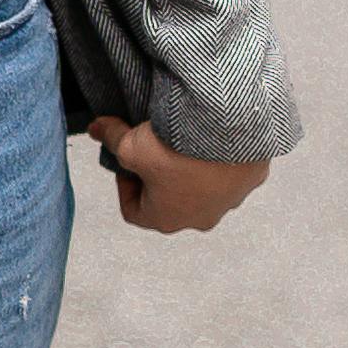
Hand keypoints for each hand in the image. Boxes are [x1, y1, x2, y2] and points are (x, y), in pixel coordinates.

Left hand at [91, 118, 269, 238]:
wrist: (228, 128)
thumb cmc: (174, 147)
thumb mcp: (131, 144)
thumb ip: (112, 139)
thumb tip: (95, 129)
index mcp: (166, 220)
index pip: (133, 210)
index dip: (123, 183)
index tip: (124, 159)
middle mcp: (200, 219)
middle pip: (170, 201)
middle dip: (158, 177)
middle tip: (152, 149)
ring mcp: (230, 201)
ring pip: (203, 188)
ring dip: (190, 171)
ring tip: (183, 142)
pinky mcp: (252, 180)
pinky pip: (230, 172)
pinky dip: (219, 159)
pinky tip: (211, 138)